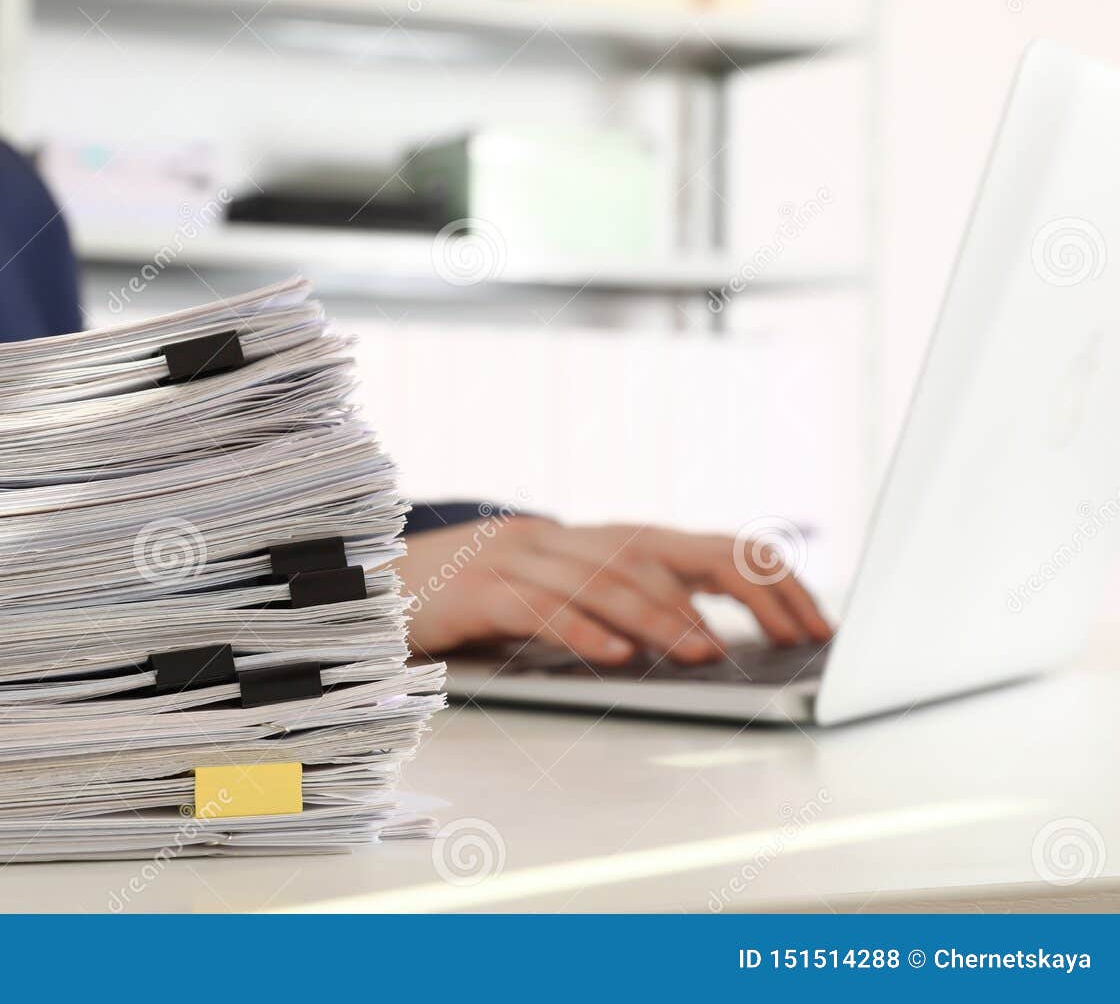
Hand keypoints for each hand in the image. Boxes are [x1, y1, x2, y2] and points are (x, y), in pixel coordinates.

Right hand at [396, 515, 831, 664]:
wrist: (380, 579)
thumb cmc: (483, 595)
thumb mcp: (562, 592)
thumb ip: (623, 603)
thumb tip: (710, 640)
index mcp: (600, 540)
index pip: (704, 547)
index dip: (766, 579)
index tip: (815, 623)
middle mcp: (568, 538)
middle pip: (664, 552)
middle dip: (734, 593)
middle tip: (785, 635)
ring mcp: (520, 557)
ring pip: (604, 579)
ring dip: (660, 618)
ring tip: (701, 654)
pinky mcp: (478, 589)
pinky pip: (536, 606)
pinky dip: (577, 631)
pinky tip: (612, 658)